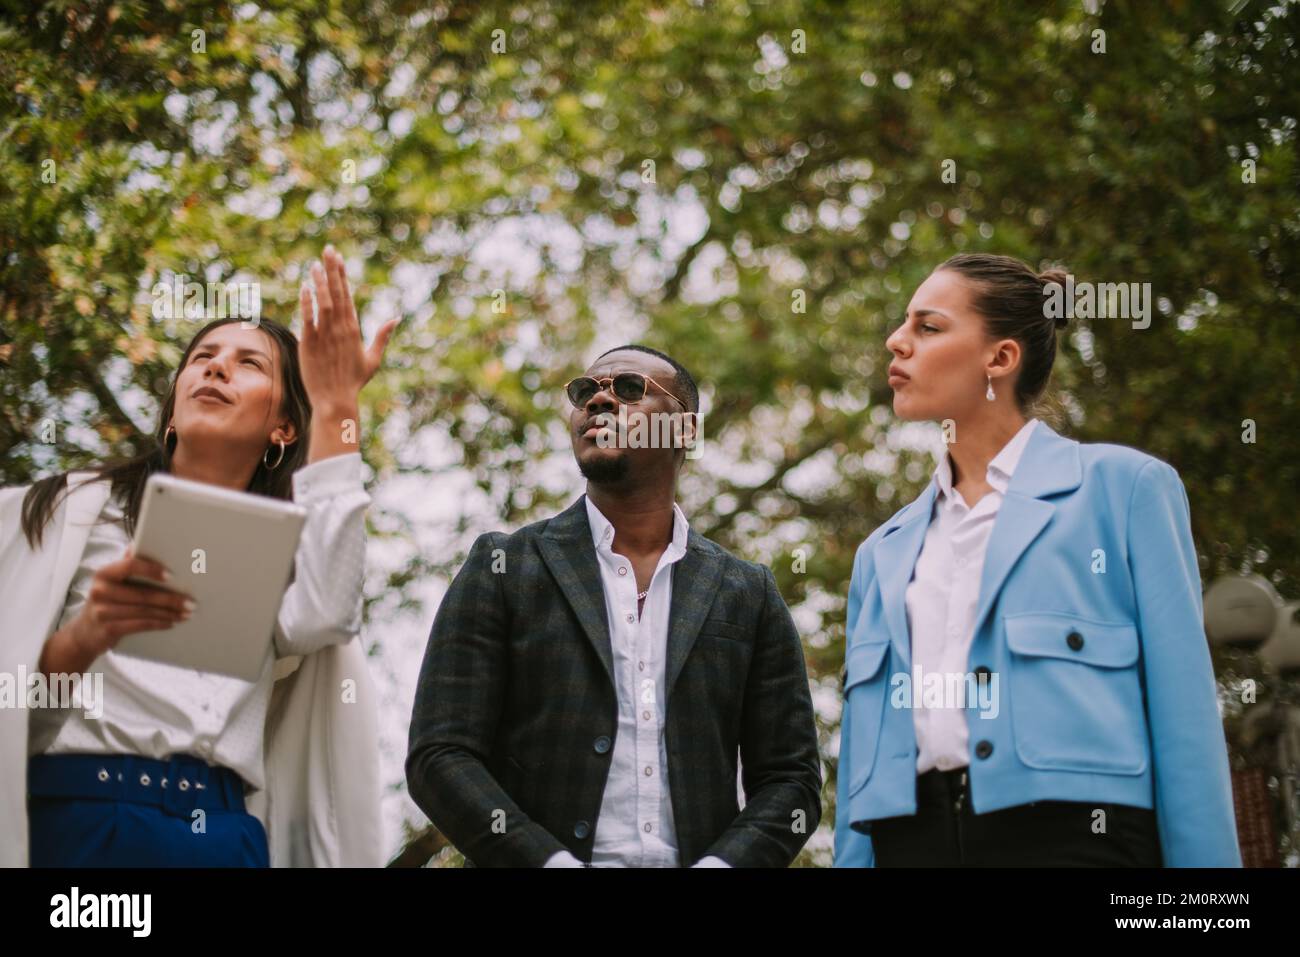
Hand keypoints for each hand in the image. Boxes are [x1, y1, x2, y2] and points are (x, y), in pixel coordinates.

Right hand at [39, 550, 192, 675]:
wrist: (85, 633)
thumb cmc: (106, 602)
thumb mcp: (112, 582)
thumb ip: (125, 564)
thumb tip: (137, 543)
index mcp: (104, 573)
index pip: (130, 565)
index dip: (151, 569)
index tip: (172, 575)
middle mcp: (100, 590)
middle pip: (142, 594)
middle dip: (171, 599)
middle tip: (191, 603)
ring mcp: (102, 611)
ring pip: (144, 611)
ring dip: (169, 613)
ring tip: (187, 613)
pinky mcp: (107, 629)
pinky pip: (139, 625)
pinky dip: (159, 624)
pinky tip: (171, 622)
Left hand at [297, 246, 397, 413]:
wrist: (335, 399)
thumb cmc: (354, 381)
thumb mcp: (373, 359)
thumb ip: (383, 336)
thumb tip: (396, 318)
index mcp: (354, 330)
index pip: (348, 296)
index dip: (342, 276)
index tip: (338, 258)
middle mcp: (340, 329)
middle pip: (336, 293)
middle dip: (331, 270)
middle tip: (328, 250)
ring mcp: (324, 335)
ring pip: (322, 302)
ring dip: (319, 282)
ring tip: (315, 264)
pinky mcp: (309, 343)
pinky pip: (307, 317)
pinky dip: (306, 301)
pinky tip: (304, 287)